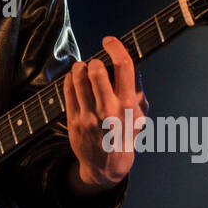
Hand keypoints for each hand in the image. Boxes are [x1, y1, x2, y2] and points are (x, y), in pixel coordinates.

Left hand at [62, 36, 149, 189]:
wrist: (105, 166)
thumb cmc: (124, 138)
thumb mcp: (139, 118)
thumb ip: (138, 94)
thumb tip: (134, 69)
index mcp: (128, 106)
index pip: (124, 67)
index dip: (116, 48)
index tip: (109, 41)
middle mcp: (108, 109)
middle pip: (97, 70)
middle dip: (95, 61)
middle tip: (95, 63)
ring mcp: (88, 115)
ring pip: (78, 78)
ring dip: (79, 67)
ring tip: (82, 67)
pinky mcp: (73, 120)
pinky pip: (67, 90)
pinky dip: (69, 79)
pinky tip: (74, 78)